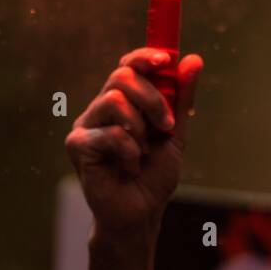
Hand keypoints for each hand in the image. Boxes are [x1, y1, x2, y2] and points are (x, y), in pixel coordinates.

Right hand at [65, 48, 202, 236]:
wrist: (141, 213)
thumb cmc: (154, 175)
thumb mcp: (175, 133)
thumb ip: (181, 98)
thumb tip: (192, 60)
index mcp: (124, 102)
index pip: (128, 65)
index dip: (145, 57)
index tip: (165, 60)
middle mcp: (101, 108)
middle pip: (122, 76)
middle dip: (152, 99)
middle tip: (166, 126)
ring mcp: (87, 125)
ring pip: (114, 100)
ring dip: (141, 129)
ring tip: (144, 153)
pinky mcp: (78, 145)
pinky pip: (110, 132)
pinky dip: (130, 151)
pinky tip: (130, 167)